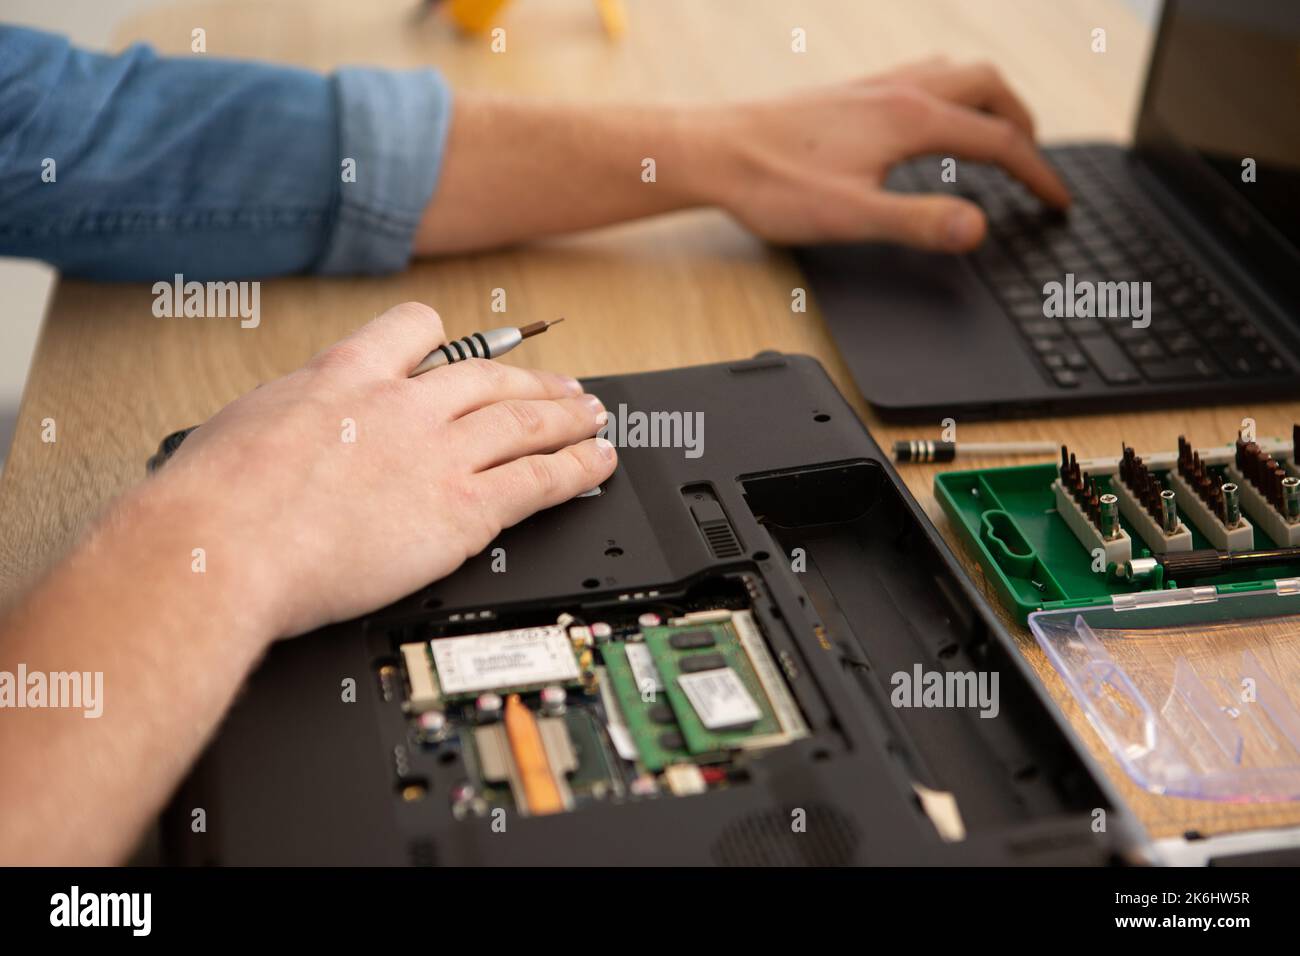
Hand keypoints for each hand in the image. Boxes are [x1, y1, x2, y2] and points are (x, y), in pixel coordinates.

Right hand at [155, 301, 615, 640]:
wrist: (224, 547)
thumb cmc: (213, 502)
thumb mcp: (244, 426)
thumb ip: (292, 419)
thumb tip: (290, 432)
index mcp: (346, 375)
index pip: (414, 330)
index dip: (448, 339)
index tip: (466, 349)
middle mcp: (403, 404)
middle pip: (489, 377)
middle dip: (533, 382)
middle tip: (564, 388)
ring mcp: (439, 453)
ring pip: (524, 422)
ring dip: (568, 419)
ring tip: (595, 418)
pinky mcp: (463, 508)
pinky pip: (538, 481)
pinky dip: (577, 469)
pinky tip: (598, 464)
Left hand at [689, 58, 1070, 250]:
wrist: (714, 151)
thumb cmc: (774, 185)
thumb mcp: (852, 217)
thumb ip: (919, 222)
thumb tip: (979, 228)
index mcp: (911, 119)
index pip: (998, 142)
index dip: (1038, 174)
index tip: (1059, 201)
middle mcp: (899, 89)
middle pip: (989, 88)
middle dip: (1023, 123)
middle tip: (1036, 161)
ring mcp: (874, 84)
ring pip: (955, 72)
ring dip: (989, 99)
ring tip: (997, 133)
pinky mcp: (850, 91)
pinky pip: (921, 73)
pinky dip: (950, 91)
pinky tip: (929, 116)